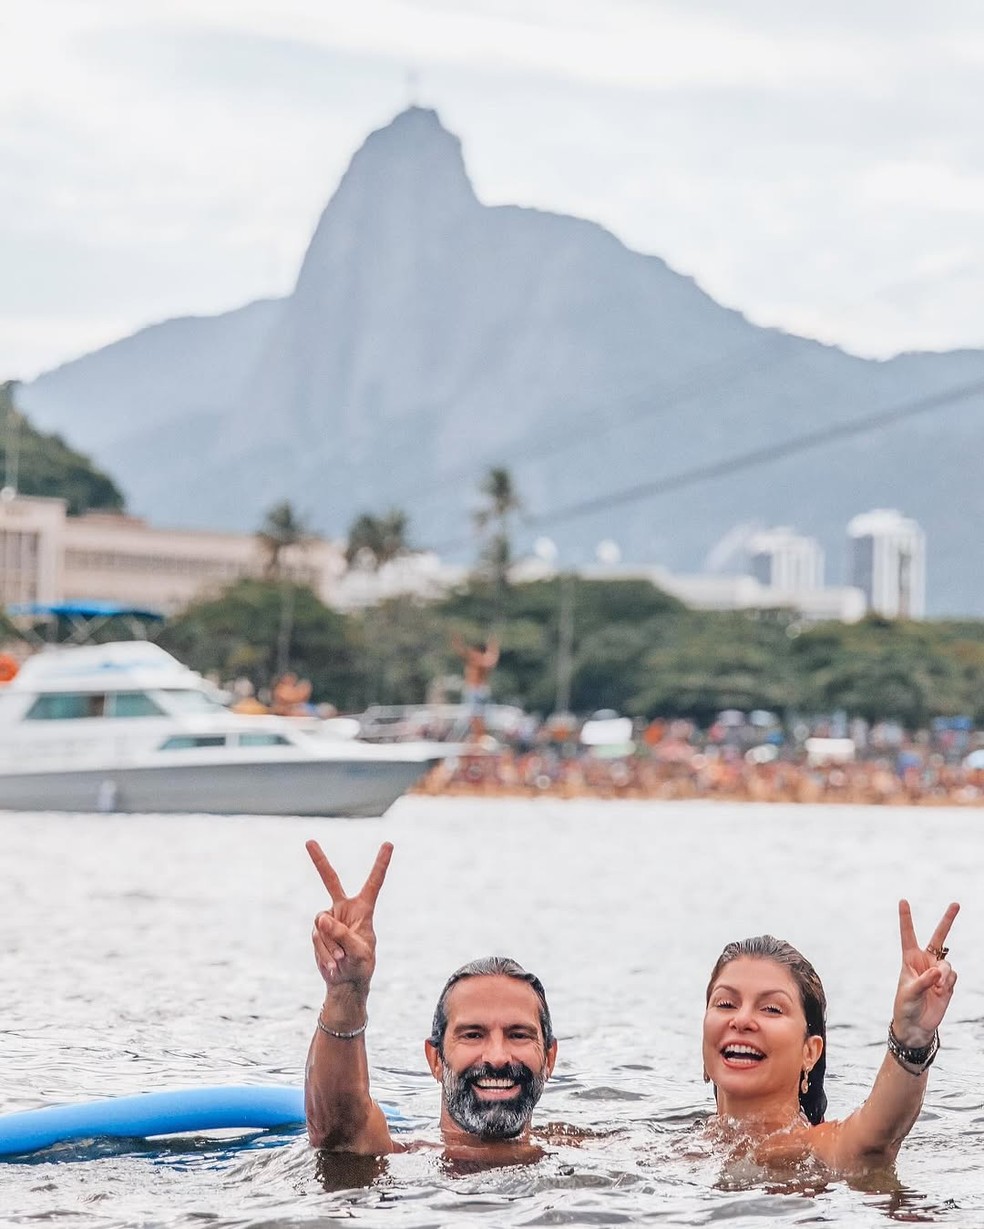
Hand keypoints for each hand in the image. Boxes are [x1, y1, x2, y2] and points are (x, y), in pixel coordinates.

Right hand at [307, 841, 392, 991]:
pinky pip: (316, 938)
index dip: (381, 863)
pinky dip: (323, 953)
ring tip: (341, 960)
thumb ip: (342, 934)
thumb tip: (321, 918)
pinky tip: (332, 965)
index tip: (389, 843)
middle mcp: (345, 909)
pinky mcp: (318, 931)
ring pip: (322, 925)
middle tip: (309, 841)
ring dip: (330, 946)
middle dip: (319, 860)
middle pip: (330, 880)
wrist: (346, 982)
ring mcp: (329, 919)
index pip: (373, 883)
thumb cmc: (360, 966)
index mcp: (364, 909)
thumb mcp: (358, 952)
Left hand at [892, 899, 958, 1046]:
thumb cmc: (906, 1006)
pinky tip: (941, 992)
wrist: (917, 1025)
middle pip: (939, 937)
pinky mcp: (948, 983)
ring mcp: (938, 971)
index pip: (908, 934)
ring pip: (948, 964)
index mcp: (909, 958)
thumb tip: (938, 972)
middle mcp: (925, 961)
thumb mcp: (910, 993)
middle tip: (956, 903)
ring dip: (944, 976)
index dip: (906, 917)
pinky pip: (953, 976)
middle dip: (948, 920)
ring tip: (937, 987)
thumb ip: (924, 981)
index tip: (903, 900)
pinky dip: (949, 983)